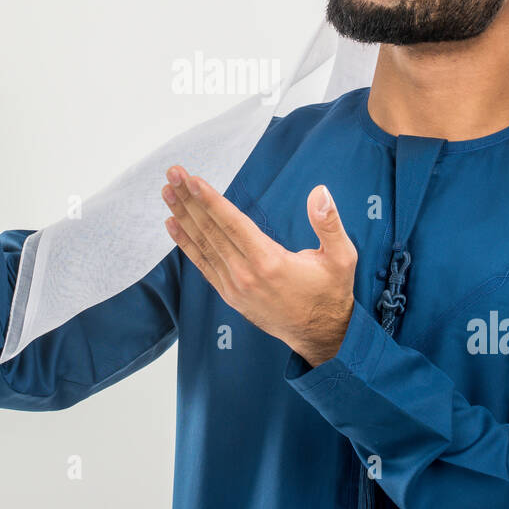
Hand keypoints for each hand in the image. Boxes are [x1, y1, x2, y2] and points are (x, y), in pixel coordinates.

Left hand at [160, 165, 357, 366]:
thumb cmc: (331, 292)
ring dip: (183, 216)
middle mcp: (246, 274)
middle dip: (189, 200)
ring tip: (167, 192)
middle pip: (211, 230)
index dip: (211, 200)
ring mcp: (235, 286)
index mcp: (270, 262)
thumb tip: (320, 192)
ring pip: (203, 245)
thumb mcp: (342, 258)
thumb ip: (329, 224)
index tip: (192, 179)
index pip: (233, 224)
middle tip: (172, 174)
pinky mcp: (230, 295)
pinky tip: (173, 224)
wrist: (321, 335)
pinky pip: (203, 265)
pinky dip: (186, 244)